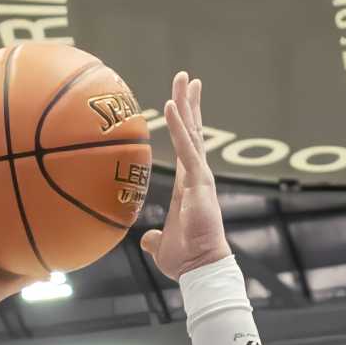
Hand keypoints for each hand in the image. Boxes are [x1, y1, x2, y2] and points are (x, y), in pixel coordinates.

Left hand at [141, 71, 231, 281]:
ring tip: (184, 78)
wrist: (200, 267)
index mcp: (187, 185)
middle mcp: (196, 175)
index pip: (187, 146)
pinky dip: (178, 127)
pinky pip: (186, 148)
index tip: (182, 102)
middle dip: (189, 103)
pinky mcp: (199, 181)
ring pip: (191, 132)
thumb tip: (145, 239)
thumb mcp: (161, 246)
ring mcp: (200, 175)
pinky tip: (170, 107)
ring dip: (185, 104)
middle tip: (186, 77)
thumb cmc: (185, 259)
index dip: (186, 123)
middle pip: (192, 131)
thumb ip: (153, 238)